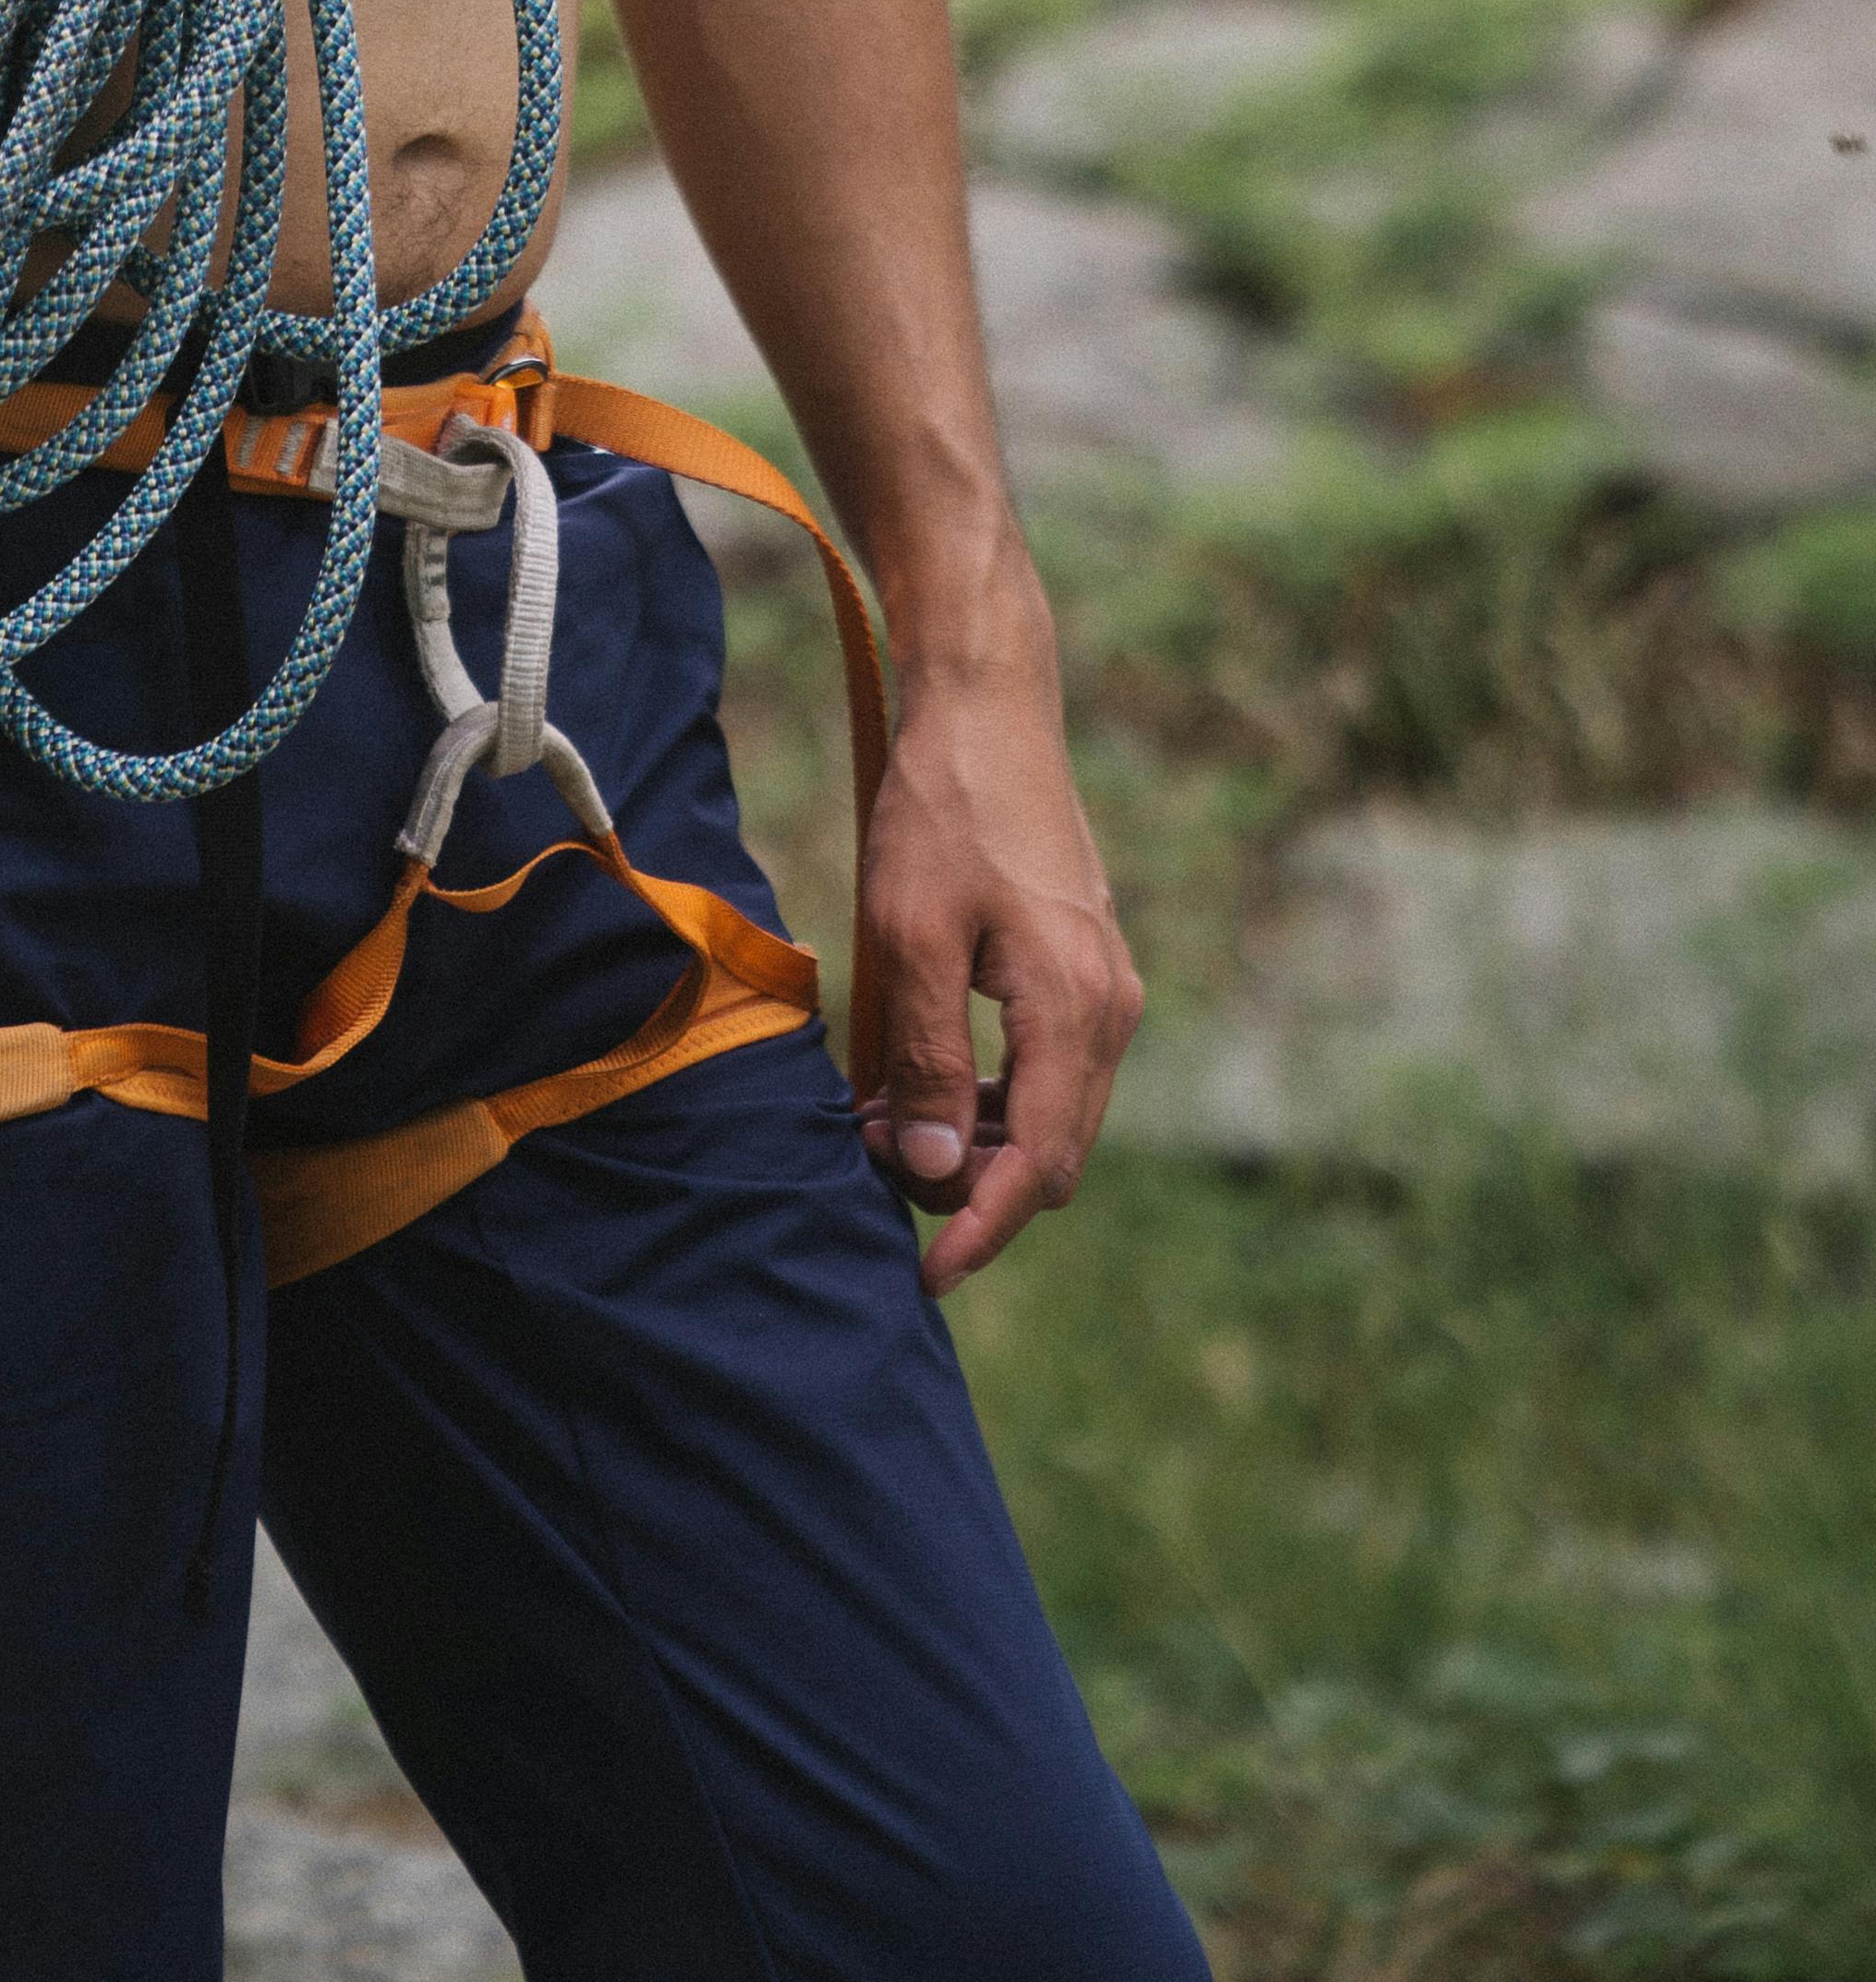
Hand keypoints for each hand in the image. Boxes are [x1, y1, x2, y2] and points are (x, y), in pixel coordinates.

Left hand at [851, 653, 1141, 1291]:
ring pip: (1050, 1113)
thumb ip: (927, 1058)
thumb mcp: (912, 934)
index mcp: (1075, 1011)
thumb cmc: (941, 812)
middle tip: (873, 1170)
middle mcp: (1108, 1009)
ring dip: (974, 1139)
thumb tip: (936, 1171)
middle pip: (1052, 1153)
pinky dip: (989, 1091)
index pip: (1039, 1168)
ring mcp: (1103, 985)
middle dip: (970, 1187)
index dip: (981, 1230)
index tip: (922, 1274)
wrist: (988, 707)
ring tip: (878, 1123)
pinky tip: (916, 1074)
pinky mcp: (1081, 963)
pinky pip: (1046, 1065)